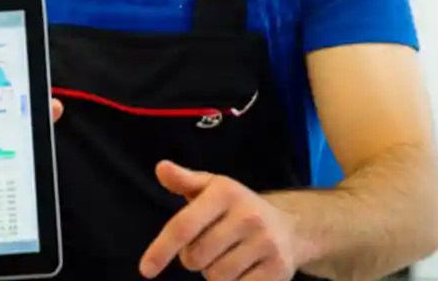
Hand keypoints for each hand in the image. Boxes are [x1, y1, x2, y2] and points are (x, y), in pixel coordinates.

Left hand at [140, 161, 297, 280]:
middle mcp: (248, 216)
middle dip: (193, 258)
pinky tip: (243, 269)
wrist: (291, 227)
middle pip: (195, 257)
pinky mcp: (279, 269)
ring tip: (228, 255)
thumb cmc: (237, 207)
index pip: (183, 226)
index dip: (161, 249)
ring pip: (215, 276)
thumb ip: (184, 180)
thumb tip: (161, 168)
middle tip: (209, 246)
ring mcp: (266, 243)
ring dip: (213, 272)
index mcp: (224, 192)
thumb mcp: (212, 187)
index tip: (146, 269)